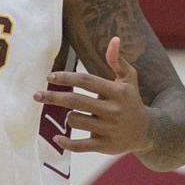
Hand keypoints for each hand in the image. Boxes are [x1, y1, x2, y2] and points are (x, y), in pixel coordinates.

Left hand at [38, 36, 151, 155]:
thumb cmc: (131, 100)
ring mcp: (108, 129)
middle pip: (76, 101)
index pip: (86, 81)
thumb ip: (118, 60)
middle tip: (36, 95)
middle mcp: (112, 110)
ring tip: (71, 116)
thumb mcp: (129, 79)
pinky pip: (80, 146)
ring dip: (67, 117)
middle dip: (53, 97)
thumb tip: (114, 39)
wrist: (148, 131)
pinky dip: (66, 143)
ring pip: (75, 121)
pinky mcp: (104, 146)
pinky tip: (57, 138)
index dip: (66, 77)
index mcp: (117, 92)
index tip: (49, 77)